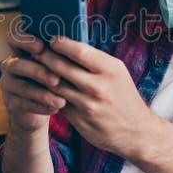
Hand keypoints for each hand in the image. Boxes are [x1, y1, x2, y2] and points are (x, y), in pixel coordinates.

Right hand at [0, 31, 66, 132]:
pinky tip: (56, 108)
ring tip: (61, 101)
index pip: (14, 38)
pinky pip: (24, 105)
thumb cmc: (50, 79)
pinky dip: (42, 107)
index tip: (41, 47)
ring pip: (23, 87)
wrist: (38, 107)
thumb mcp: (52, 65)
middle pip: (18, 65)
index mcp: (20, 51)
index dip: (25, 41)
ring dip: (43, 94)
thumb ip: (58, 55)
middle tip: (56, 80)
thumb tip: (75, 46)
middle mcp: (10, 66)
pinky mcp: (11, 103)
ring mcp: (8, 85)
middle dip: (38, 72)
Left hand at [34, 36, 156, 157]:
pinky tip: (42, 87)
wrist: (135, 131)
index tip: (53, 40)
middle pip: (62, 67)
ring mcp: (88, 105)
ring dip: (42, 75)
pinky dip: (47, 93)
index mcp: (111, 70)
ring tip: (36, 67)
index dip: (62, 44)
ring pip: (55, 85)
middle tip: (37, 51)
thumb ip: (95, 60)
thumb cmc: (123, 96)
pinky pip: (57, 102)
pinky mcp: (79, 120)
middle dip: (45, 56)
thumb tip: (68, 44)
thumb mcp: (117, 73)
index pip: (79, 51)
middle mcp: (99, 87)